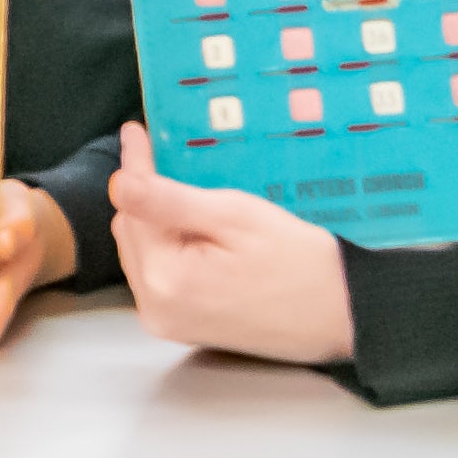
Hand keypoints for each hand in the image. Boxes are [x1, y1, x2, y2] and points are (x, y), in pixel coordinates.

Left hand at [110, 122, 355, 364]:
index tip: (135, 131)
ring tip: (193, 203)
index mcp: (164, 281)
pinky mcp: (182, 325)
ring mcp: (167, 322)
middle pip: (132, 233)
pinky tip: (199, 235)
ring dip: (159, 224)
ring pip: (144, 253)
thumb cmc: (296, 260)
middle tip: (175, 166)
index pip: (134, 208)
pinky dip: (171, 249)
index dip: (138, 167)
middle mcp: (155, 308)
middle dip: (149, 199)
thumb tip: (119, 182)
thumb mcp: (233, 217)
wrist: (338, 312)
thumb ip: (167, 202)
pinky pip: (160, 274)